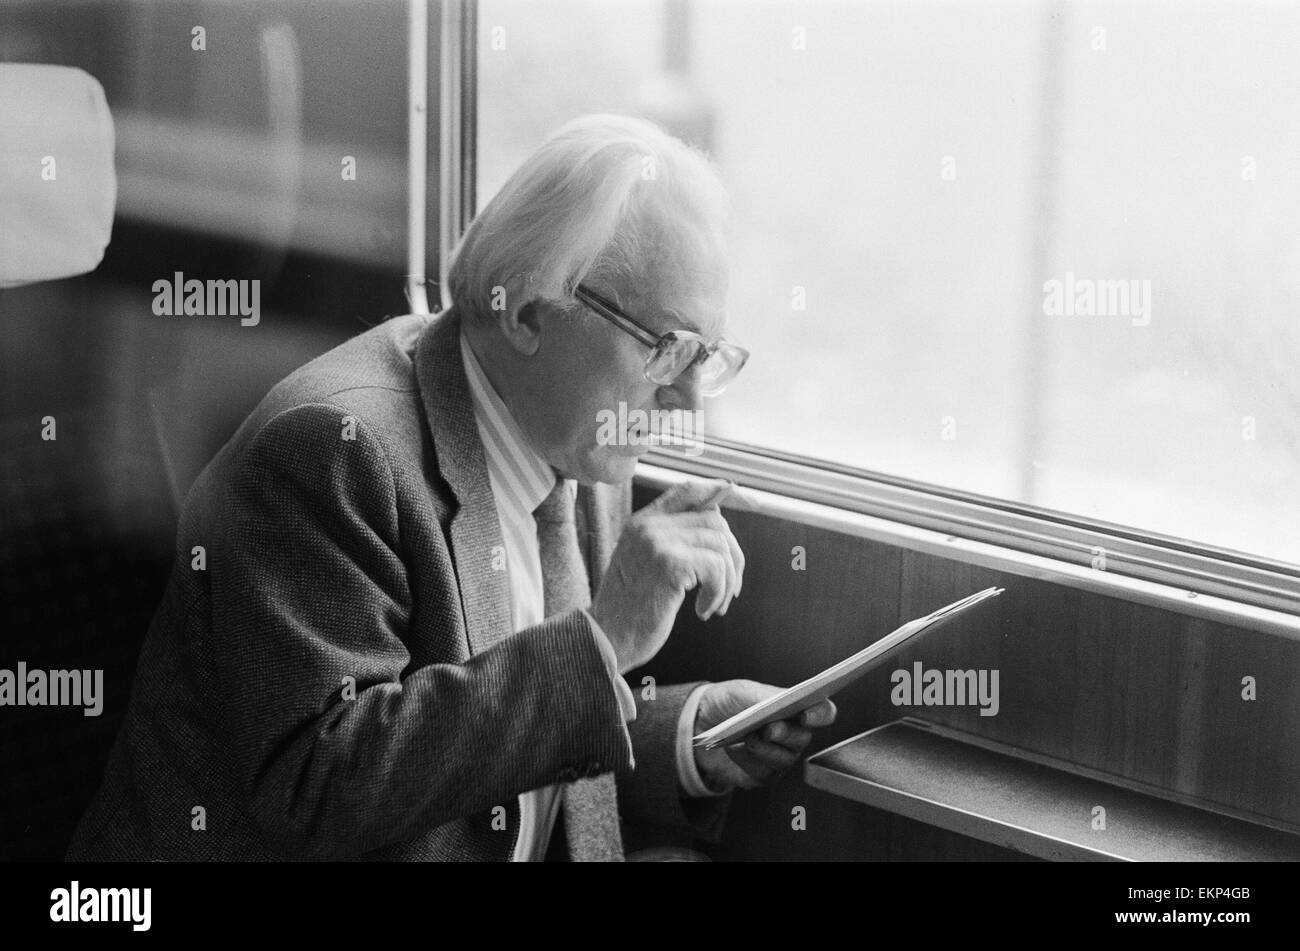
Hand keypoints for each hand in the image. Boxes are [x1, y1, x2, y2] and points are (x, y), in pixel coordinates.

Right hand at [590, 479, 743, 672]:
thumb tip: (719, 524)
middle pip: (716, 522)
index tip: (751, 500)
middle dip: (732, 557)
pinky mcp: (669, 563)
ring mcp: (658, 541)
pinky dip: (718, 593)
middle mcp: (649, 525)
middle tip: (728, 590)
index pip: (689, 490)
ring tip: (713, 604)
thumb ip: (674, 540)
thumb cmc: (631, 609)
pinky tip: (702, 611)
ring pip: (721, 546)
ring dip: (727, 581)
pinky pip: (717, 568)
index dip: (723, 491)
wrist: (607, 639)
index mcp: (643, 521)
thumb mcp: (648, 563)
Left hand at [692, 679, 837, 791]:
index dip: (821, 714)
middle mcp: (793, 734)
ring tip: (746, 738)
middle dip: (786, 734)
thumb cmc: (727, 702)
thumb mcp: (742, 691)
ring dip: (764, 749)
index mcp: (794, 708)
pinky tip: (735, 749)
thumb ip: (765, 696)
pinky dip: (747, 761)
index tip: (807, 716)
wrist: (699, 723)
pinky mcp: (763, 775)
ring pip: (785, 760)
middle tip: (769, 729)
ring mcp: (779, 756)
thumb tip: (784, 699)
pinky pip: (764, 774)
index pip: (822, 712)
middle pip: (803, 739)